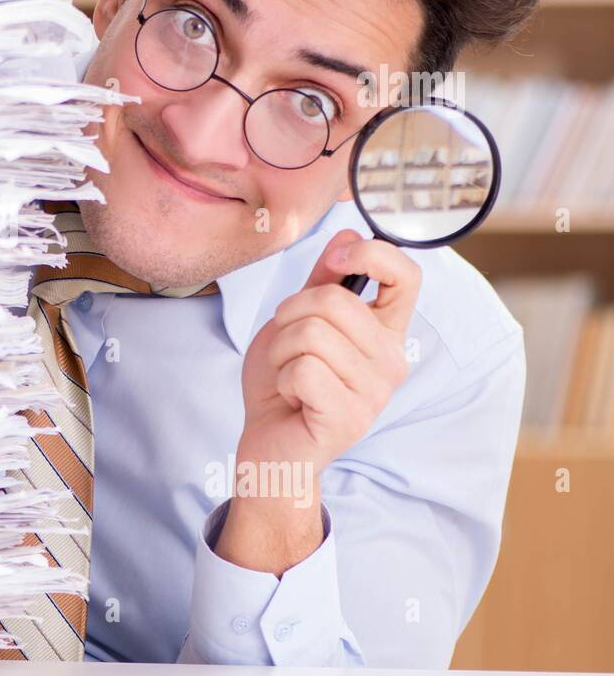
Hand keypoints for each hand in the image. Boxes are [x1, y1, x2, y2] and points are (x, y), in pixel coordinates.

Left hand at [238, 229, 419, 479]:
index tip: (339, 256)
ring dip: (281, 350)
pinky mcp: (351, 417)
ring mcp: (376, 391)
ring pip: (311, 334)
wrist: (270, 444)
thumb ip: (323, 281)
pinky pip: (302, 370)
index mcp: (385, 331)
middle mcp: (391, 359)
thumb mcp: (297, 320)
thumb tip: (347, 231)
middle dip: (290, 315)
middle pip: (334, 300)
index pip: (406, 275)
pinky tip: (293, 399)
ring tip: (290, 374)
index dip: (372, 253)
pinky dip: (282, 379)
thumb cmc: (284, 382)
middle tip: (287, 345)